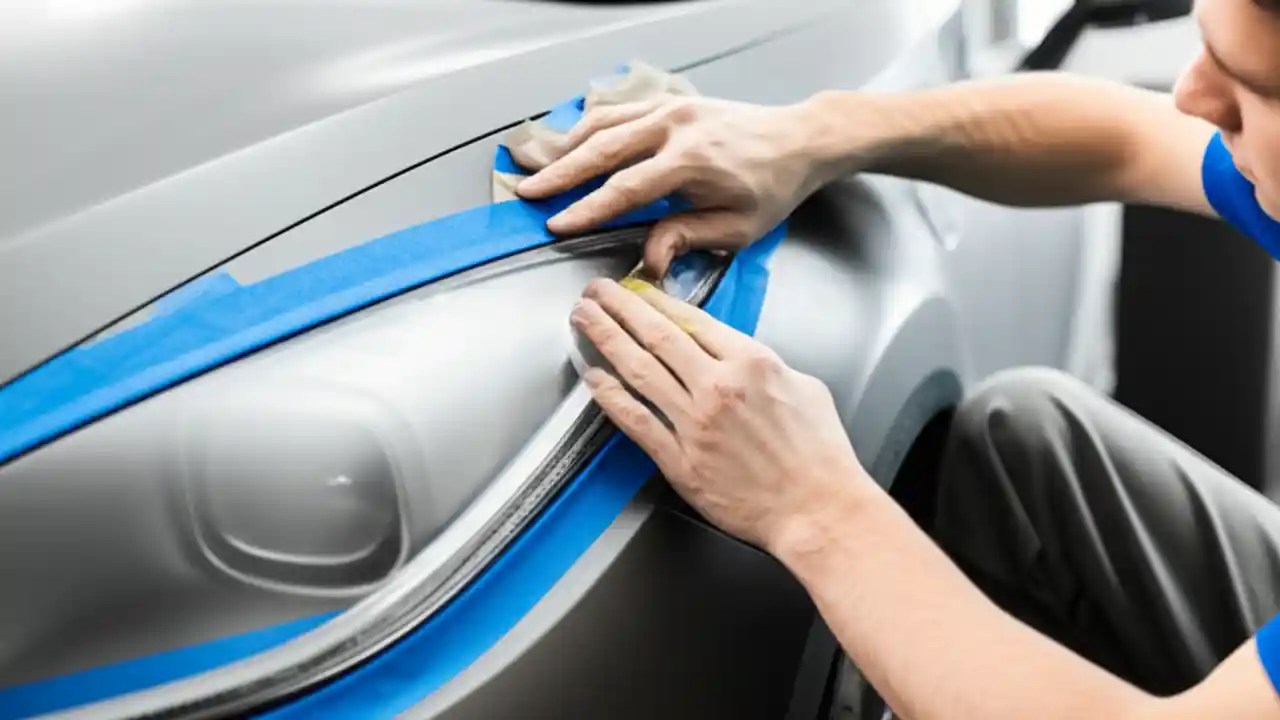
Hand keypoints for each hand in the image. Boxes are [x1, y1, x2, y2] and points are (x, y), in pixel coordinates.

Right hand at [518, 95, 833, 276]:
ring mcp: (670, 107)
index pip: (625, 188)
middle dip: (560, 173)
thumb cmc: (771, 188)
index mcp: (692, 161)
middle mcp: (675, 127)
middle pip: (603, 149)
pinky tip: (571, 145)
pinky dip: (589, 127)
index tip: (556, 224)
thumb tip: (647, 259)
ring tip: (538, 170)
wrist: (798, 139)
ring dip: (567, 147)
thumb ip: (687, 238)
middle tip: (527, 192)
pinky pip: (619, 112)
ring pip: (604, 124)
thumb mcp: (736, 227)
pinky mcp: (669, 101)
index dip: (587, 209)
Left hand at [569, 277, 867, 551]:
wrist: (818, 510)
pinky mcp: (680, 461)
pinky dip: (610, 396)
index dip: (655, 301)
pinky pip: (636, 421)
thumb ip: (766, 366)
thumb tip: (740, 357)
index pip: (692, 320)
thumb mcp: (806, 388)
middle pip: (657, 336)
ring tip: (582, 319)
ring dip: (605, 339)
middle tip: (594, 291)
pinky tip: (593, 378)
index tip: (636, 289)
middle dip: (619, 307)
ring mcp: (695, 424)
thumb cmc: (821, 456)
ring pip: (638, 370)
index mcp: (752, 363)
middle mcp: (718, 387)